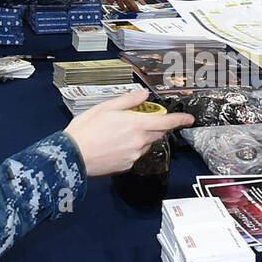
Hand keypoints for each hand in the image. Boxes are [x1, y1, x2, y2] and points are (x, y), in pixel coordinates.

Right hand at [65, 90, 193, 176]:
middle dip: (155, 125)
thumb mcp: (106, 107)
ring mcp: (134, 155)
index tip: (189, 119)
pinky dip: (130, 148)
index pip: (166, 122)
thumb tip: (143, 95)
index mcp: (136, 125)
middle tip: (140, 119)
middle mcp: (139, 142)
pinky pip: (135, 154)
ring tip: (118, 132)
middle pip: (158, 133)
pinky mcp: (127, 166)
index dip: (180, 120)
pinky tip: (114, 144)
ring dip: (140, 136)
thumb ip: (128, 101)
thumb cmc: (86, 130)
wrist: (72, 156)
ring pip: (146, 144)